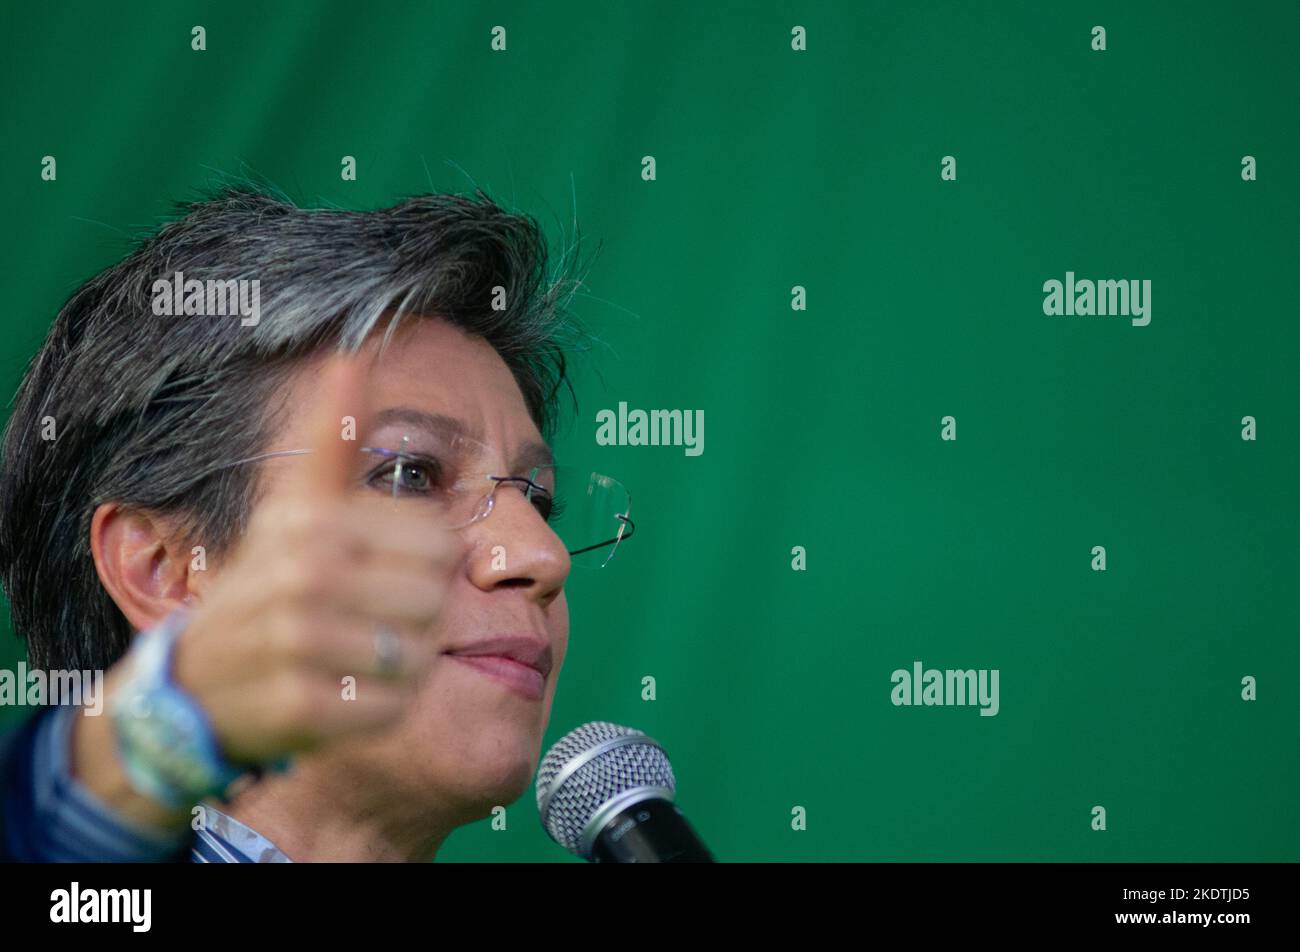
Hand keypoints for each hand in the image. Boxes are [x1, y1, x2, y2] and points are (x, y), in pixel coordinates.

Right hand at [172, 355, 461, 763]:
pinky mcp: (302, 710)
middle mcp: (304, 579)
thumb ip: (332, 434)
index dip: (425, 563)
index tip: (384, 570)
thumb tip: (352, 351)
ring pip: (419, 655)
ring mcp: (299, 646)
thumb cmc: (264, 583)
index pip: (441, 543)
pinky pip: (394, 706)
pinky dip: (381, 706)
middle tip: (372, 618)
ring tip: (358, 654)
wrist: (193, 685)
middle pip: (436, 599)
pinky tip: (344, 692)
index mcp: (314, 523)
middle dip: (416, 615)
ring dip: (399, 662)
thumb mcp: (293, 505)